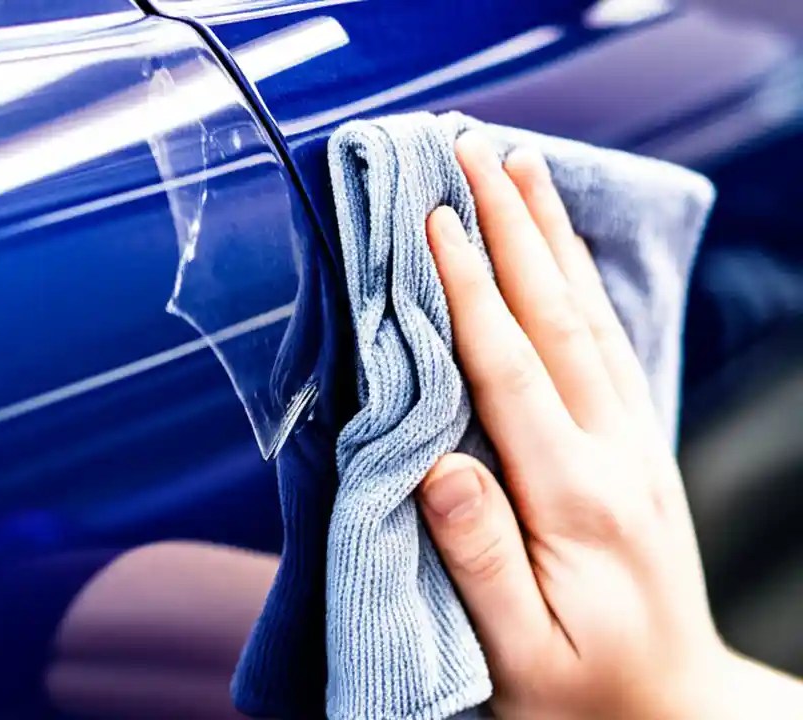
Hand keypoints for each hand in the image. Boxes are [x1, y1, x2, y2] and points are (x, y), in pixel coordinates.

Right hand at [419, 131, 728, 718]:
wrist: (672, 712)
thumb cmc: (580, 696)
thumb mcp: (519, 656)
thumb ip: (478, 558)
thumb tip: (436, 465)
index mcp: (574, 499)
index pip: (511, 371)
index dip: (469, 291)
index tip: (433, 220)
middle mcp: (613, 455)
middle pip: (557, 318)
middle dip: (512, 228)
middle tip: (471, 152)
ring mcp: (633, 446)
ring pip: (590, 318)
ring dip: (552, 237)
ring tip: (519, 168)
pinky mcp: (636, 450)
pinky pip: (610, 345)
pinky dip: (581, 283)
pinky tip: (561, 251)